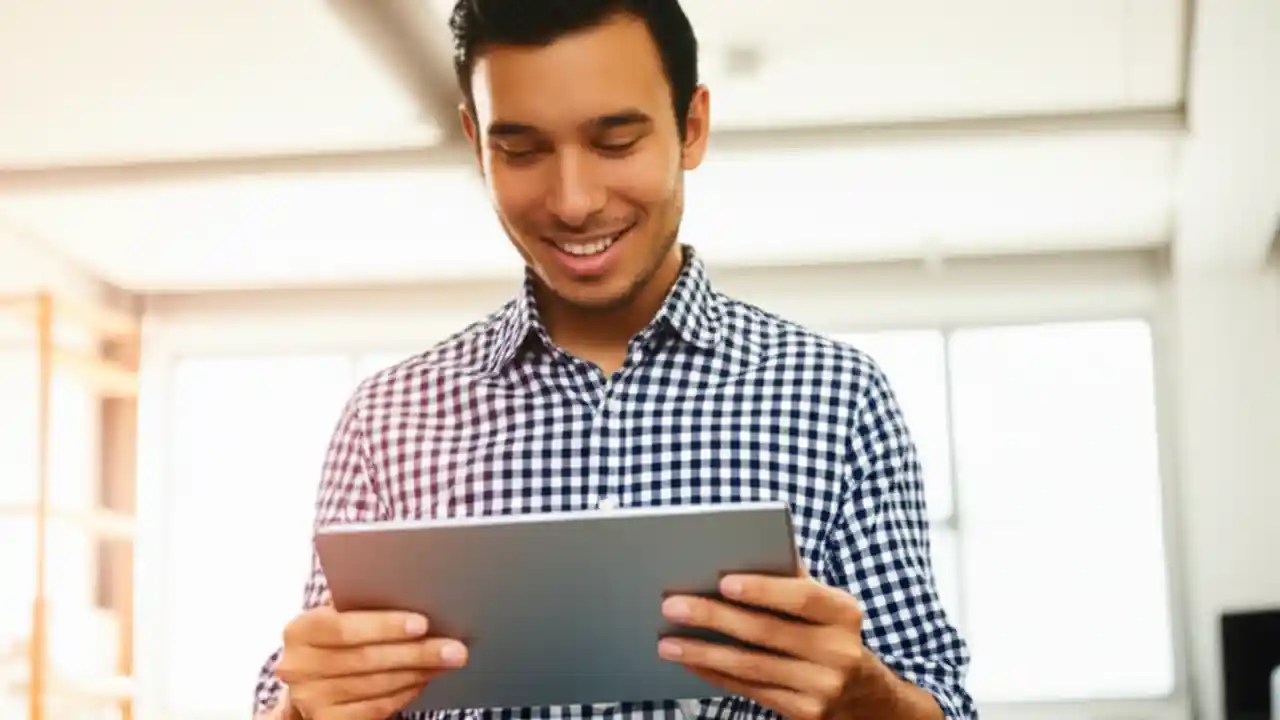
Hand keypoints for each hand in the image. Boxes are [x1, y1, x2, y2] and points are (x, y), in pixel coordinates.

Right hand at [275, 605, 468, 719]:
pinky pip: (375, 708)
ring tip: (446, 662)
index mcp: (300, 631)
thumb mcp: (338, 617)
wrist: (312, 685)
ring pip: (375, 685)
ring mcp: (310, 699)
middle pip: (365, 659)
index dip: (384, 626)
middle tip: (454, 649)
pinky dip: (404, 694)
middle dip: (416, 653)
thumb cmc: (336, 641)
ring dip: (416, 673)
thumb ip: (362, 605)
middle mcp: (298, 667)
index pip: (342, 627)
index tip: (423, 623)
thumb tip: (415, 594)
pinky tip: (424, 680)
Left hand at [657, 570, 936, 719]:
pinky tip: (690, 662)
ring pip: (751, 666)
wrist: (864, 694)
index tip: (723, 581)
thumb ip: (792, 577)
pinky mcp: (806, 713)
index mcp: (844, 612)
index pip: (801, 596)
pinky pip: (750, 690)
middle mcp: (839, 651)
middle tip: (673, 606)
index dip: (763, 589)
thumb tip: (740, 547)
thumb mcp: (824, 604)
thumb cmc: (828, 632)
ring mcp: (823, 687)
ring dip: (703, 652)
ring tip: (667, 641)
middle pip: (766, 632)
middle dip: (714, 618)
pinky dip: (715, 675)